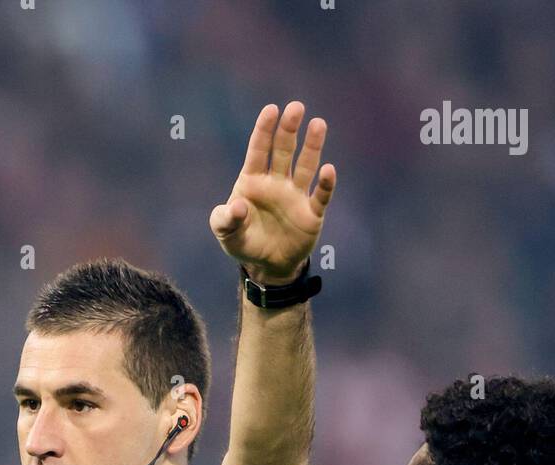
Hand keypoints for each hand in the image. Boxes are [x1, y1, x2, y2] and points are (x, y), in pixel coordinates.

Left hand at [209, 101, 336, 285]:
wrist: (267, 267)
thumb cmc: (244, 242)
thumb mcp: (226, 234)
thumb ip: (225, 219)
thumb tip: (239, 206)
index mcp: (253, 181)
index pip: (259, 150)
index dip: (265, 130)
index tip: (271, 110)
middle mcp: (277, 182)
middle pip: (284, 150)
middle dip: (289, 129)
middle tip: (296, 108)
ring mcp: (295, 196)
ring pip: (306, 166)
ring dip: (312, 146)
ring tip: (318, 124)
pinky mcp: (311, 214)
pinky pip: (320, 196)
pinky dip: (325, 184)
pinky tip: (328, 170)